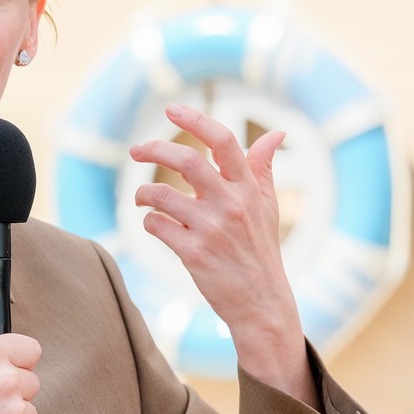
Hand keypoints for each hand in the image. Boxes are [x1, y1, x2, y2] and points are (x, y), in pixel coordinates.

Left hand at [129, 103, 317, 408]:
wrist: (262, 304)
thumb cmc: (261, 250)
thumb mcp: (268, 207)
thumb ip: (264, 168)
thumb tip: (277, 133)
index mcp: (248, 189)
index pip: (224, 142)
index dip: (195, 121)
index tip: (171, 109)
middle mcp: (231, 204)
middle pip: (187, 161)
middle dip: (155, 149)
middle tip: (136, 150)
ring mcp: (212, 229)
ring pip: (162, 193)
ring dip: (143, 192)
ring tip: (141, 198)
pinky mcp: (194, 253)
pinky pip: (157, 225)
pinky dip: (148, 221)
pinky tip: (152, 223)